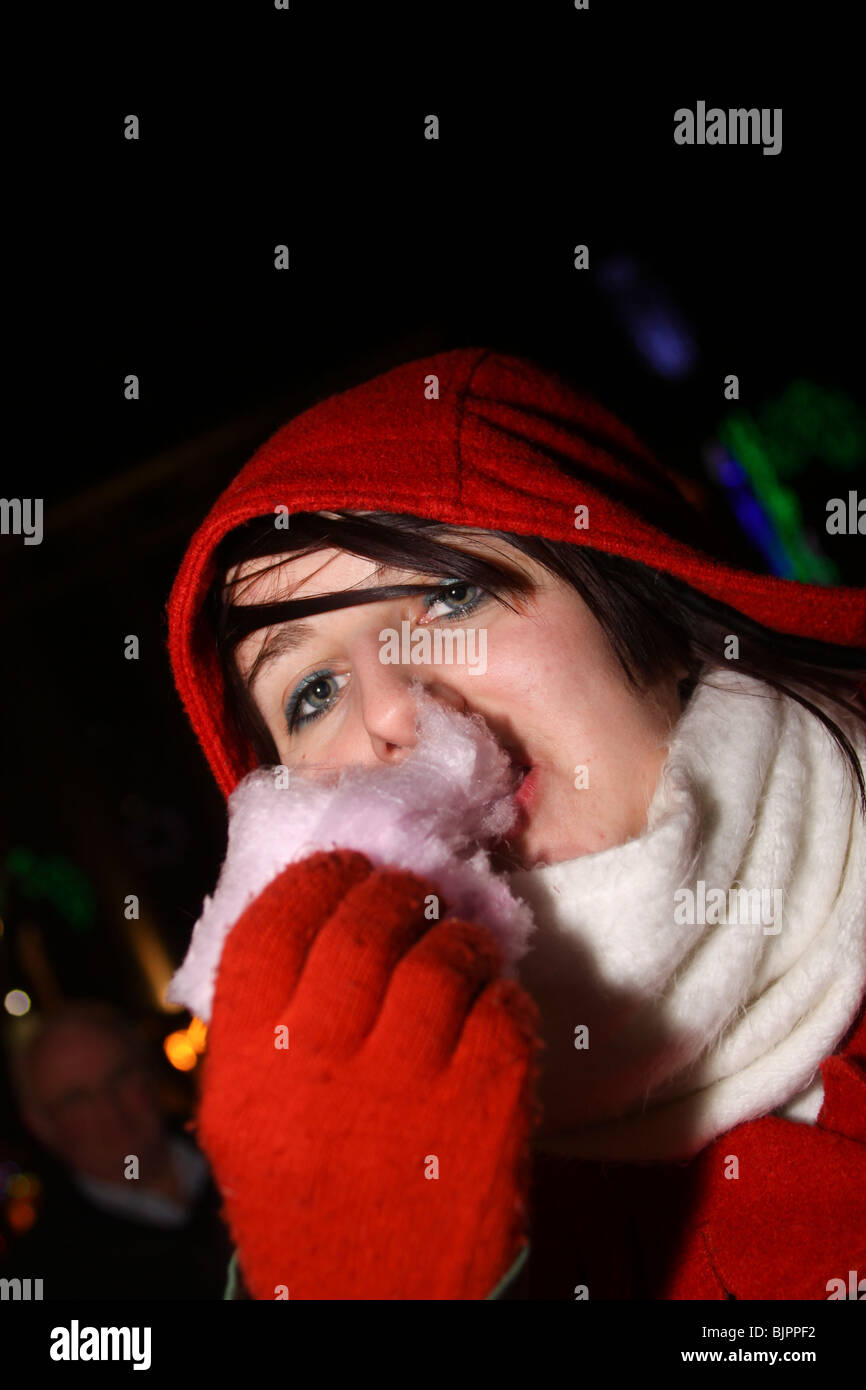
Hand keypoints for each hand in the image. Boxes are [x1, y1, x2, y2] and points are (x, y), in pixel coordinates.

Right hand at [196, 848, 542, 1298]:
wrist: (375, 1311)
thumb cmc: (309, 1209)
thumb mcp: (250, 1123)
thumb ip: (270, 1024)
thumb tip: (320, 917)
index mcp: (248, 1066)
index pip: (274, 923)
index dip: (316, 878)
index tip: (346, 869)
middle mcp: (320, 1063)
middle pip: (364, 923)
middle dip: (396, 894)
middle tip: (412, 898)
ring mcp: (408, 1082)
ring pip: (444, 955)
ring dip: (459, 941)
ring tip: (459, 956)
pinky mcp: (488, 1105)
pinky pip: (504, 1008)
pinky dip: (504, 1001)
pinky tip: (493, 1018)